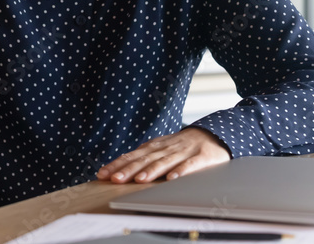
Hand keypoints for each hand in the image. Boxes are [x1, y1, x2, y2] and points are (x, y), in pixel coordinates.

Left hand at [96, 127, 230, 183]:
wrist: (212, 134)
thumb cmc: (181, 146)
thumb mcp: (160, 149)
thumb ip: (143, 158)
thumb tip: (119, 169)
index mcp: (154, 147)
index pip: (132, 156)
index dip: (117, 164)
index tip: (102, 174)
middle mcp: (165, 149)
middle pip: (144, 159)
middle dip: (128, 169)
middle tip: (114, 179)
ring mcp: (183, 152)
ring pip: (164, 162)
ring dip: (151, 171)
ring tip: (139, 180)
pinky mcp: (201, 157)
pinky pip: (190, 166)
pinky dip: (181, 171)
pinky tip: (172, 178)